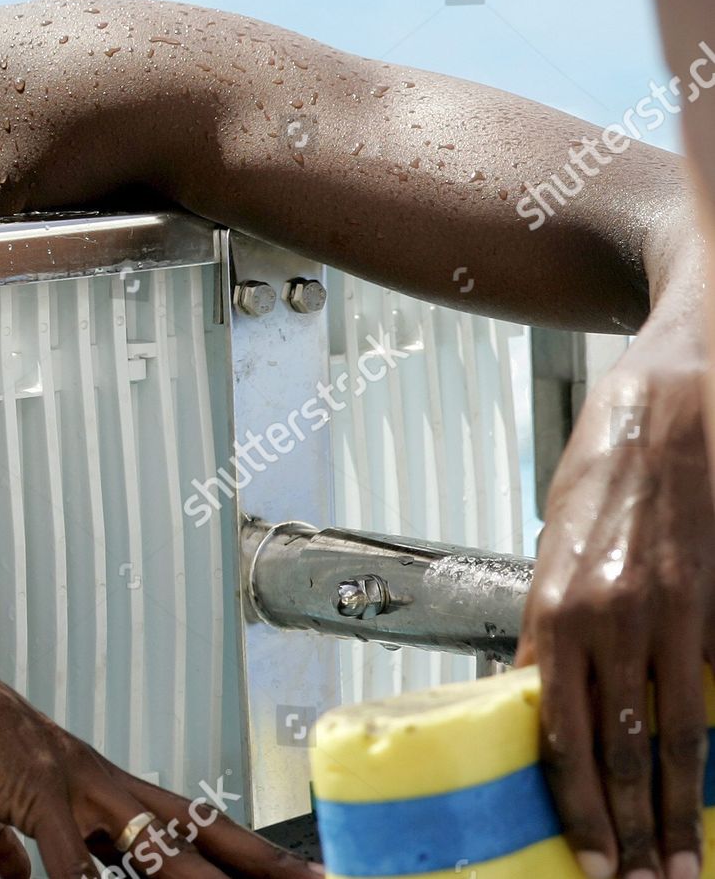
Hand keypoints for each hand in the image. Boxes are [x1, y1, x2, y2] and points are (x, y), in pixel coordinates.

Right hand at [0, 631, 318, 878]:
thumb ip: (7, 845)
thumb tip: (17, 877)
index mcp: (90, 783)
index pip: (181, 826)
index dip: (234, 856)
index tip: (280, 875)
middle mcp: (95, 779)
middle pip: (196, 830)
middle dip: (258, 865)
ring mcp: (69, 782)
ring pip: (154, 843)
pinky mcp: (31, 789)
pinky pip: (67, 855)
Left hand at [519, 329, 713, 878]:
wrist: (666, 409)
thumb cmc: (599, 472)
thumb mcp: (552, 544)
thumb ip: (552, 623)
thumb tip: (545, 692)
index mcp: (552, 605)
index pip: (559, 730)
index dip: (576, 803)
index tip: (589, 859)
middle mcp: (608, 618)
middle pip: (620, 749)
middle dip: (631, 828)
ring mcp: (670, 615)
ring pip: (676, 736)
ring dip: (678, 809)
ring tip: (682, 867)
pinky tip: (713, 787)